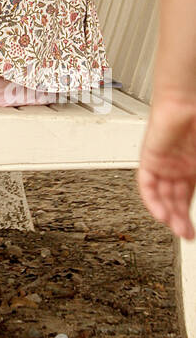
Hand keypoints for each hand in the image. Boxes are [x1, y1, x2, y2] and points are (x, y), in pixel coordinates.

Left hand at [137, 96, 195, 239]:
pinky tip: (161, 214)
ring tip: (177, 229)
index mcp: (191, 167)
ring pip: (161, 195)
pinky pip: (147, 184)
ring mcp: (163, 163)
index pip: (186, 197)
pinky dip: (152, 200)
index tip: (191, 232)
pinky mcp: (150, 158)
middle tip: (187, 236)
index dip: (188, 214)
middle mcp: (176, 167)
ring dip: (168, 214)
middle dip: (180, 219)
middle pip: (174, 200)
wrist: (185, 101)